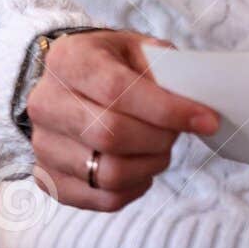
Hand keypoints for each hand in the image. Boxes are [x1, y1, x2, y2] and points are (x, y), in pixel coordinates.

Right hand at [25, 30, 219, 211]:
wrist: (69, 84)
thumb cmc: (111, 64)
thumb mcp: (137, 48)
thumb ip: (164, 69)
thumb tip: (195, 104)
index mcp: (68, 60)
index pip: (116, 90)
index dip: (166, 109)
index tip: (206, 119)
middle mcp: (45, 103)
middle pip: (111, 135)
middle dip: (160, 138)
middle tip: (179, 132)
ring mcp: (42, 145)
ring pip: (108, 173)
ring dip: (150, 164)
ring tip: (161, 148)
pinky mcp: (48, 179)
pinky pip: (102, 199)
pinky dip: (135, 187)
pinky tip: (143, 166)